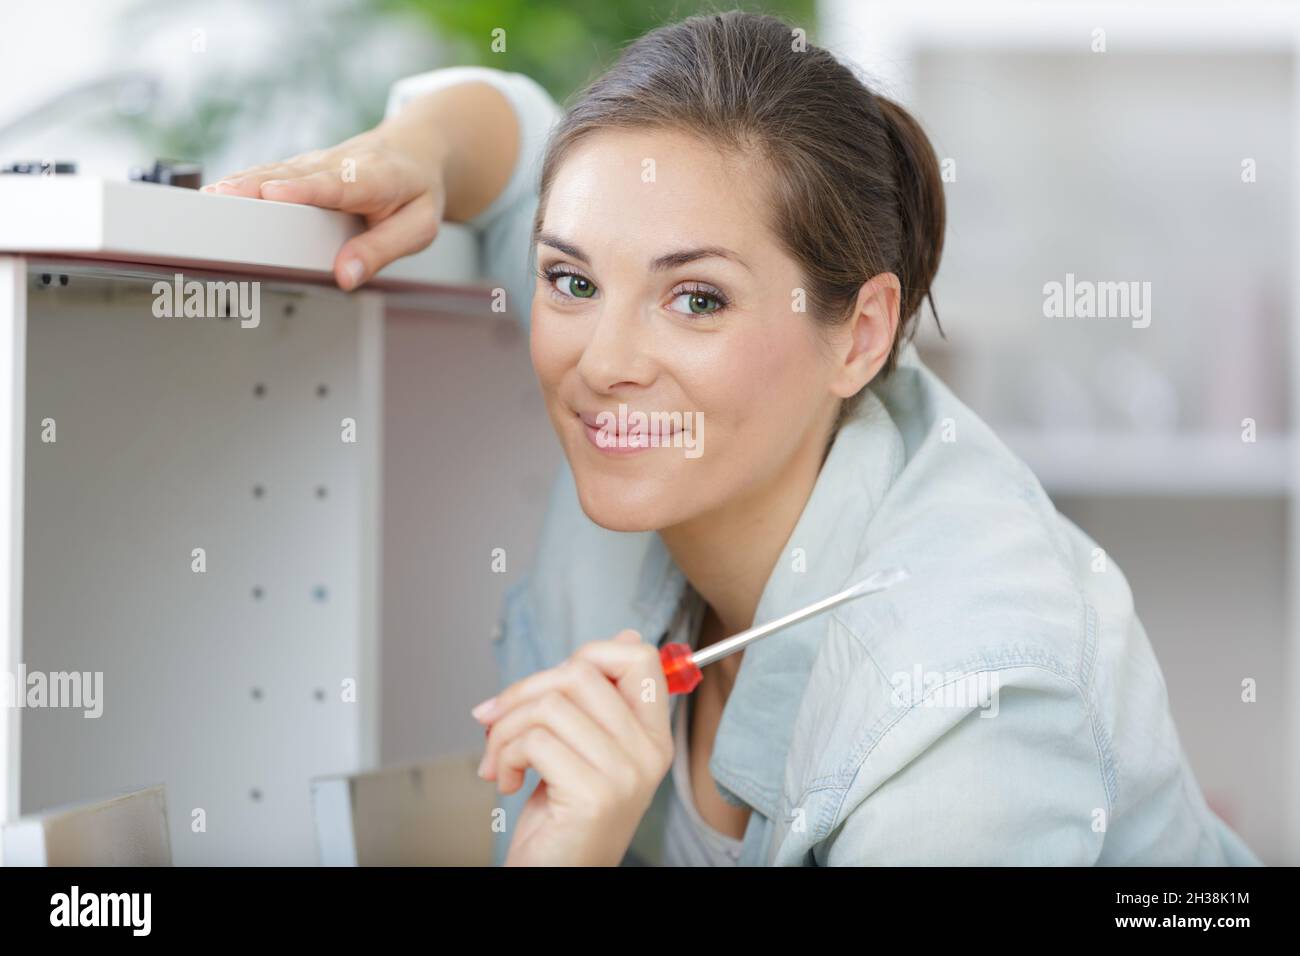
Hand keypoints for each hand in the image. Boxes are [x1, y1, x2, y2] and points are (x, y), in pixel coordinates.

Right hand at [203, 105, 449, 290]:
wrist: (417, 150)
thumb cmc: (418, 190)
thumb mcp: (419, 226)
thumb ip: (382, 250)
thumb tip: (345, 276)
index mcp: (375, 177)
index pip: (337, 184)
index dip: (305, 188)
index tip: (275, 194)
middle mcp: (341, 164)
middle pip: (296, 175)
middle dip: (259, 185)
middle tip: (224, 198)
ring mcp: (318, 162)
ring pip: (278, 170)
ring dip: (244, 182)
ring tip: (212, 197)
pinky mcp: (303, 167)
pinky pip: (272, 173)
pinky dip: (245, 182)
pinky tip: (219, 192)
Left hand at [474, 630, 673, 865]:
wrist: (556, 879)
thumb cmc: (564, 819)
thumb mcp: (586, 750)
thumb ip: (600, 701)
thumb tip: (625, 637)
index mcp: (653, 737)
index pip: (641, 659)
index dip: (591, 654)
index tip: (554, 684)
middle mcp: (648, 753)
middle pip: (580, 672)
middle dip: (523, 691)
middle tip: (499, 722)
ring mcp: (625, 774)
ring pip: (549, 704)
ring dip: (505, 729)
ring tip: (500, 759)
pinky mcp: (594, 794)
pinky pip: (534, 741)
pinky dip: (505, 756)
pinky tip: (509, 781)